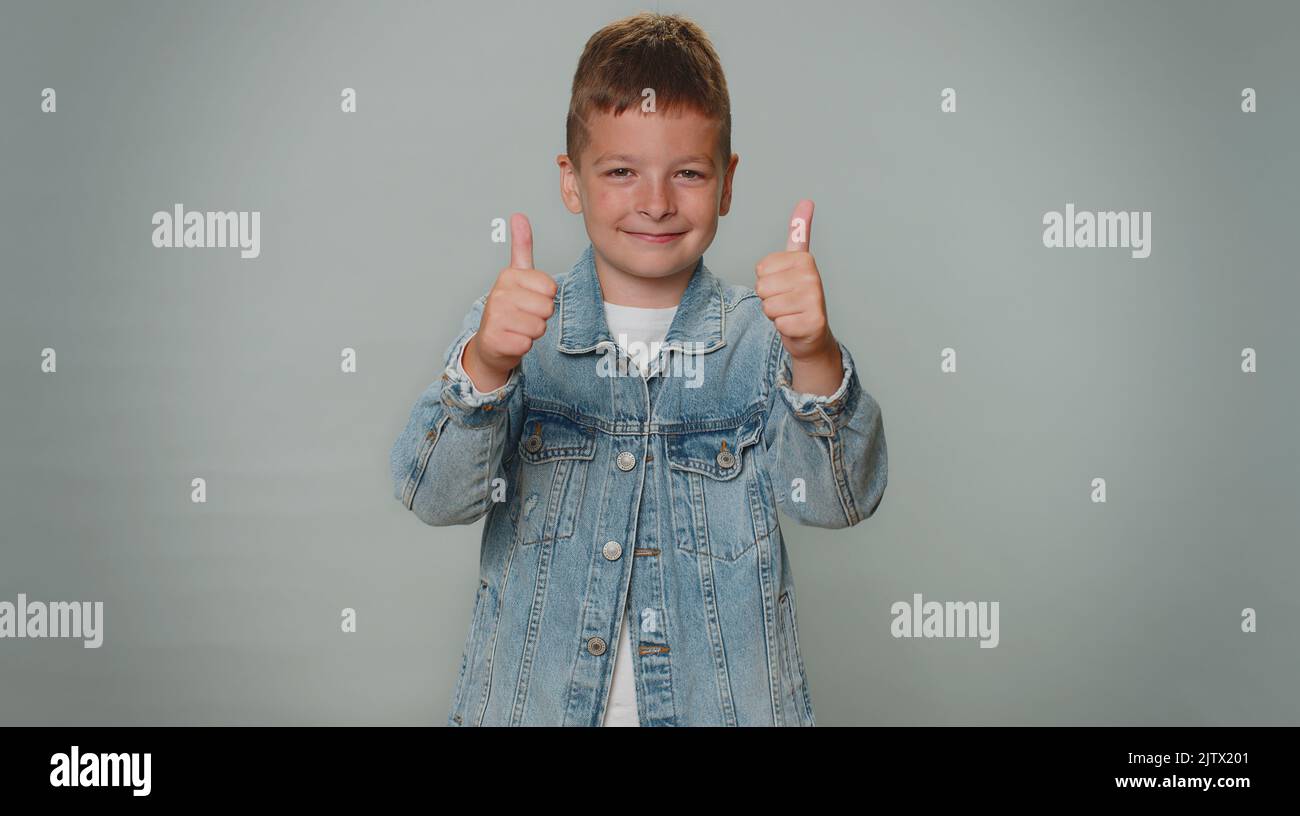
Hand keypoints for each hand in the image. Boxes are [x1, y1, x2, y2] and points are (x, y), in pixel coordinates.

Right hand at [462, 213, 556, 391]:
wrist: (490, 342)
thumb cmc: (509, 308)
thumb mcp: (517, 275)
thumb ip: (522, 246)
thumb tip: (519, 216)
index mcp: (508, 275)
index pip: (551, 289)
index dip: (545, 298)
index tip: (529, 299)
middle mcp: (499, 294)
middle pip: (547, 308)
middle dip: (540, 316)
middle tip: (524, 316)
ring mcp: (495, 317)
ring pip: (539, 327)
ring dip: (532, 332)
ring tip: (518, 327)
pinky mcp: (495, 340)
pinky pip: (527, 344)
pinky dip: (523, 346)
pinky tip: (511, 340)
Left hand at [754, 200, 843, 394]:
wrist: (812, 335)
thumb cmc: (798, 297)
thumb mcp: (796, 263)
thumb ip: (799, 233)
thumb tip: (807, 201)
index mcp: (804, 259)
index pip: (761, 268)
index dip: (767, 280)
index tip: (784, 284)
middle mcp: (812, 276)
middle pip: (762, 287)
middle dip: (769, 298)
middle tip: (787, 301)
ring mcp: (814, 300)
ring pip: (768, 306)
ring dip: (776, 314)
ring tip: (791, 312)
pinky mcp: (812, 322)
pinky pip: (778, 323)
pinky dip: (783, 328)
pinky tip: (796, 325)